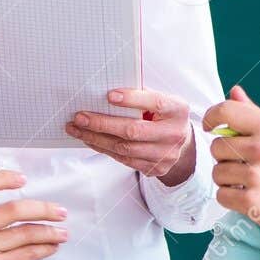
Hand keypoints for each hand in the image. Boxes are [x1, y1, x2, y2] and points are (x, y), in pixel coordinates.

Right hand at [0, 168, 67, 259]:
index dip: (1, 178)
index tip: (23, 179)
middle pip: (11, 210)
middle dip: (42, 209)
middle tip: (61, 212)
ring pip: (25, 233)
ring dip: (50, 232)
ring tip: (63, 233)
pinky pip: (28, 252)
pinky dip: (45, 248)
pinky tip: (53, 246)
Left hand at [65, 88, 195, 184]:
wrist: (181, 143)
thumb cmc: (164, 115)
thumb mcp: (160, 101)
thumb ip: (141, 95)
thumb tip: (106, 92)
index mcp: (177, 110)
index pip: (155, 102)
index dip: (132, 99)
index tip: (109, 95)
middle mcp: (174, 134)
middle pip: (133, 130)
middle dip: (102, 123)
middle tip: (80, 117)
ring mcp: (164, 154)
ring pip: (124, 148)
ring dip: (97, 138)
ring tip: (77, 129)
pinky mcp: (155, 168)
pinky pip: (124, 159)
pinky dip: (104, 149)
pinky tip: (90, 140)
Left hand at [202, 85, 259, 246]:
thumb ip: (257, 115)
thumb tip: (234, 92)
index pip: (227, 111)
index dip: (212, 117)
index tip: (211, 126)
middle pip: (217, 146)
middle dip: (225, 156)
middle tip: (245, 164)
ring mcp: (257, 177)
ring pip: (217, 172)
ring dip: (228, 179)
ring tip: (251, 182)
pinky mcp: (252, 203)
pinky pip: (221, 195)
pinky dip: (231, 198)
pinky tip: (251, 197)